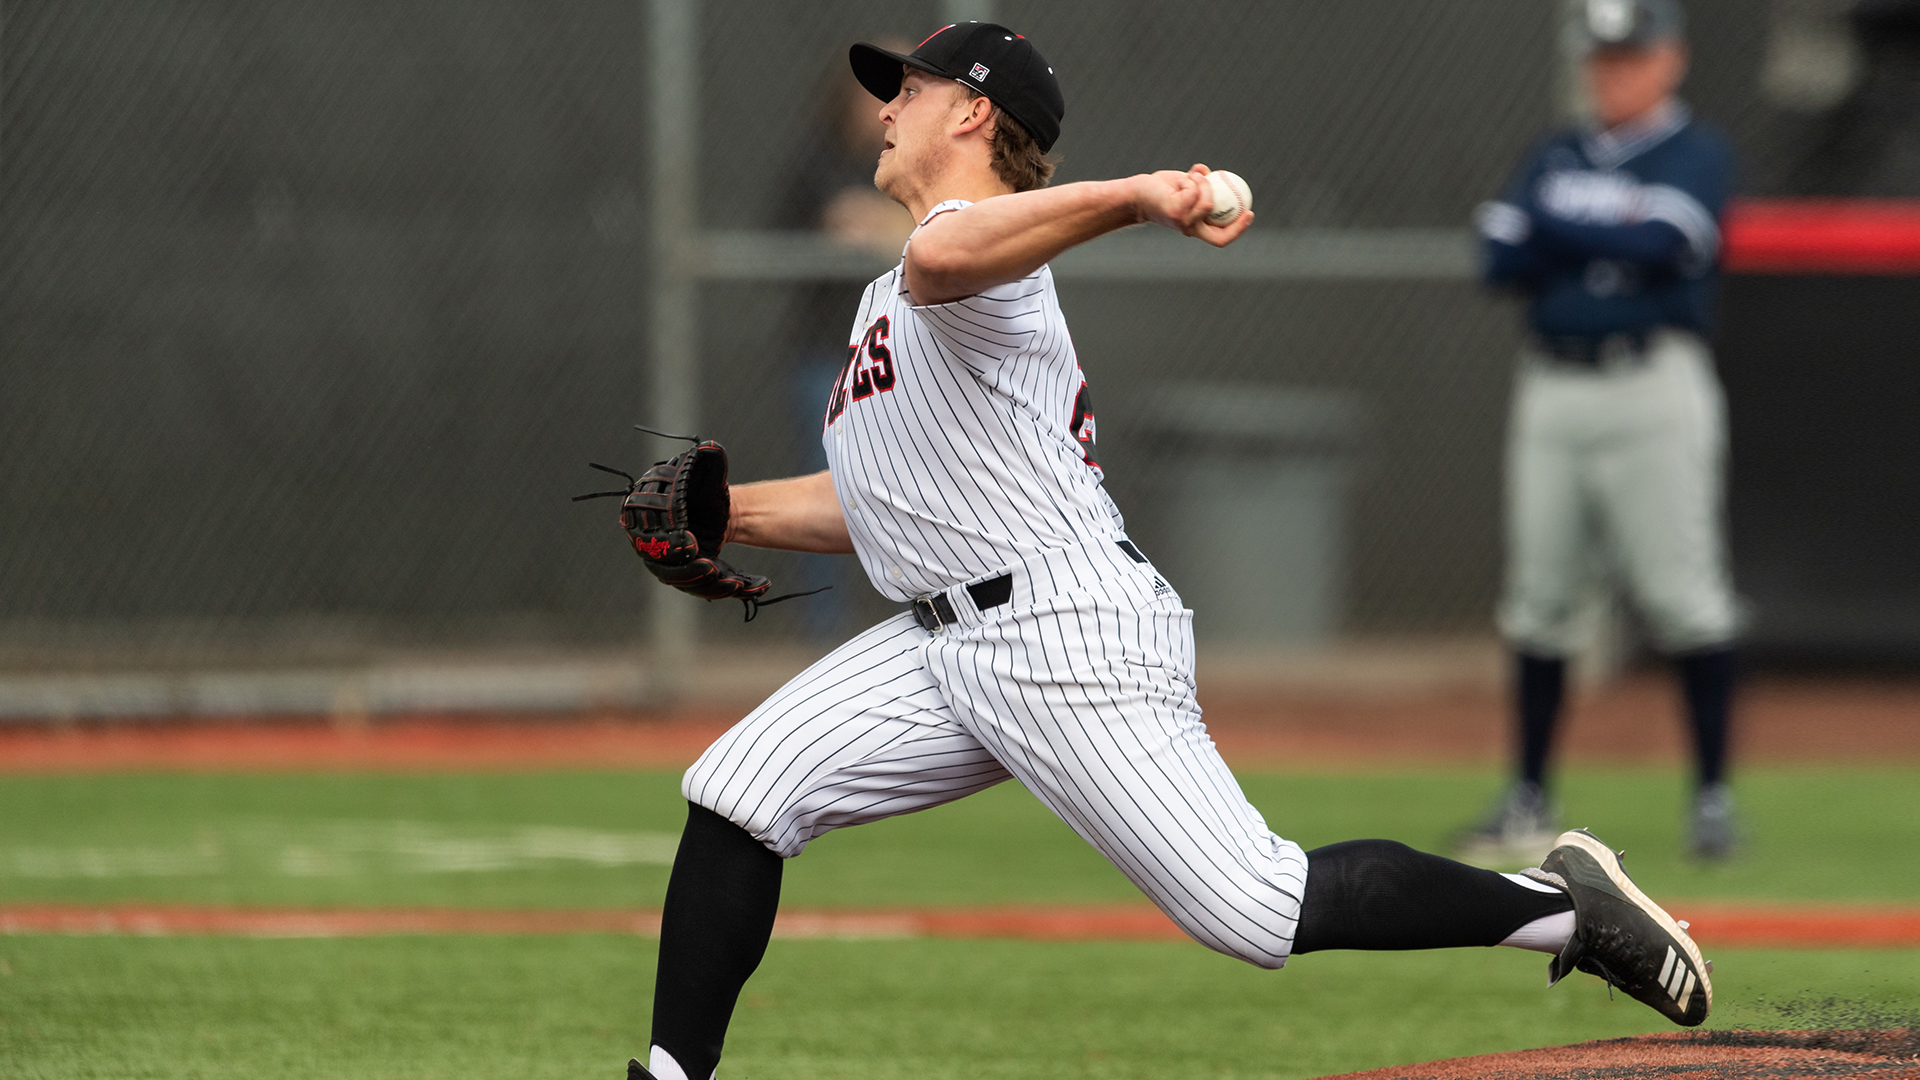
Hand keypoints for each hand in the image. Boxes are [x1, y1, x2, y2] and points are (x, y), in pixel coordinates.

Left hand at [1129, 163, 1253, 246]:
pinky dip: (1191, 180)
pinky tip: (1183, 178)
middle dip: (1238, 227)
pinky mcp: (1175, 212)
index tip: (1249, 213)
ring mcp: (1183, 222)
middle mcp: (1190, 229)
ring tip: (1193, 175)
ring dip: (1203, 183)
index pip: (1220, 237)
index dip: (1238, 229)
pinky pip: (1194, 191)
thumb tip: (1212, 174)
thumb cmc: (1161, 190)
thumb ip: (1200, 184)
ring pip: (1208, 202)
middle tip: (1247, 209)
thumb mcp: (1185, 188)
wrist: (1136, 194)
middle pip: (1220, 237)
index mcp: (1196, 227)